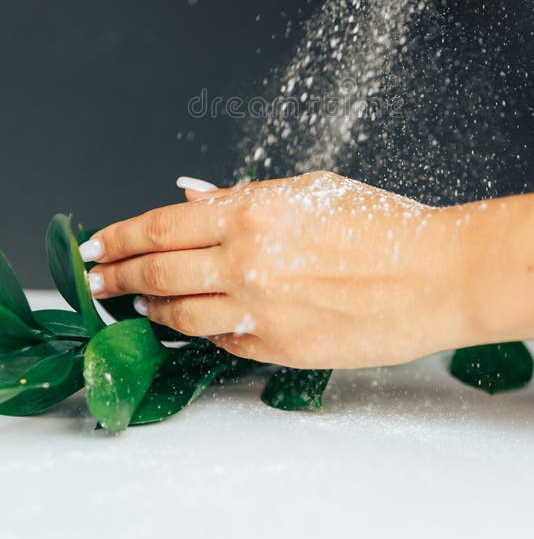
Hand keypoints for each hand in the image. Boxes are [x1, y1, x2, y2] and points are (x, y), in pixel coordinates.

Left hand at [81, 172, 473, 369]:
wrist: (434, 275)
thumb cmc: (381, 224)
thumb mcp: (310, 190)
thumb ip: (241, 196)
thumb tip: (192, 194)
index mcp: (253, 212)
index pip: (161, 226)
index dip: (119, 236)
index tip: (97, 243)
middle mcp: (246, 262)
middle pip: (156, 274)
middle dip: (115, 276)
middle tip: (95, 279)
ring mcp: (260, 311)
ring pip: (178, 316)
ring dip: (148, 310)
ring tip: (135, 304)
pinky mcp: (278, 348)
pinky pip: (221, 341)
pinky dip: (200, 330)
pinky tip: (193, 322)